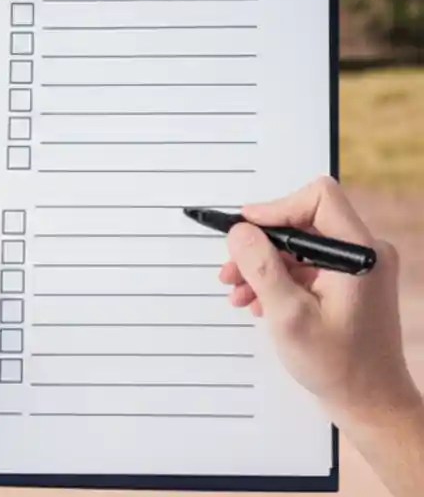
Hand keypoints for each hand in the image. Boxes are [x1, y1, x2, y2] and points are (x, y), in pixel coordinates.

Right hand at [219, 176, 418, 423]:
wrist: (369, 402)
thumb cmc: (339, 366)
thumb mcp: (289, 315)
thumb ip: (262, 268)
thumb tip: (240, 232)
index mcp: (360, 254)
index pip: (318, 199)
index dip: (276, 209)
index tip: (245, 230)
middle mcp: (364, 253)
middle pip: (303, 222)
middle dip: (262, 245)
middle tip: (232, 269)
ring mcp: (358, 269)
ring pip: (300, 245)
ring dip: (264, 265)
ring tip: (238, 291)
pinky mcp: (350, 283)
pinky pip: (307, 265)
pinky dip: (279, 278)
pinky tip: (258, 301)